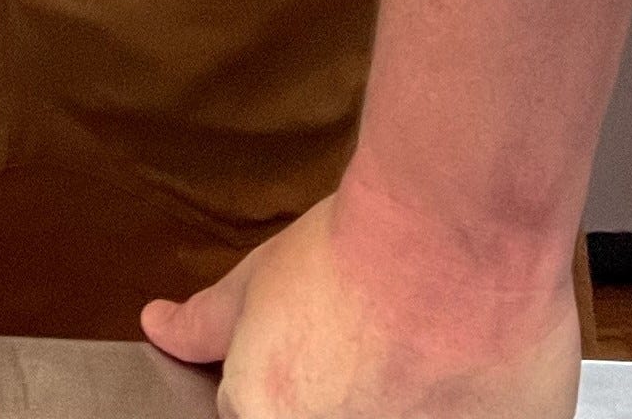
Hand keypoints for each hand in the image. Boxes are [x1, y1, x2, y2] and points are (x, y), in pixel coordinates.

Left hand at [141, 188, 580, 418]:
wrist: (450, 232)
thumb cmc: (356, 256)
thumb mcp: (258, 283)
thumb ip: (206, 323)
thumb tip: (159, 326)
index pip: (271, 409)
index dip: (300, 378)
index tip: (330, 351)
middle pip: (339, 416)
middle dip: (356, 393)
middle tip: (378, 344)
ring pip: (405, 417)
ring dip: (409, 398)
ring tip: (422, 347)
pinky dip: (472, 401)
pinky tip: (470, 362)